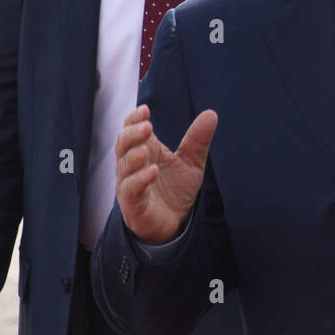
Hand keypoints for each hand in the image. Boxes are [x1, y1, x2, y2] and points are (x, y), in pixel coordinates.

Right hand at [115, 104, 217, 244]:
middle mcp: (133, 165)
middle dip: (132, 134)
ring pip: (124, 166)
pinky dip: (140, 179)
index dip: (134, 119)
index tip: (145, 109)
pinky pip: (131, 189)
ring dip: (134, 156)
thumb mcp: (192, 163)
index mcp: (145, 150)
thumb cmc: (176, 190)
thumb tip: (211, 113)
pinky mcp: (133, 203)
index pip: (131, 130)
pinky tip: (153, 171)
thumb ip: (198, 140)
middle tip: (146, 126)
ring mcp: (130, 184)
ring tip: (146, 149)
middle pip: (123, 144)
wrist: (174, 224)